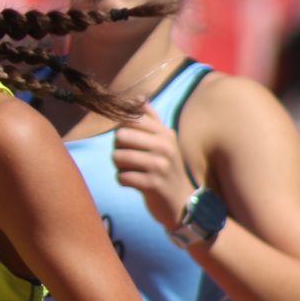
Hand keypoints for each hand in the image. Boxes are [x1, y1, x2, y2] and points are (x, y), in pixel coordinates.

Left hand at [112, 106, 195, 230]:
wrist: (182, 204)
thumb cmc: (166, 169)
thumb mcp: (165, 141)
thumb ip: (151, 119)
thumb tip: (138, 97)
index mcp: (165, 133)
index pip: (131, 118)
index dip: (122, 129)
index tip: (129, 142)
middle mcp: (165, 146)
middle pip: (120, 135)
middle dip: (118, 148)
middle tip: (129, 159)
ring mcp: (160, 166)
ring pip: (117, 156)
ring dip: (119, 166)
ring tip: (132, 171)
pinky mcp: (153, 184)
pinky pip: (121, 177)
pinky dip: (123, 181)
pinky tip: (134, 183)